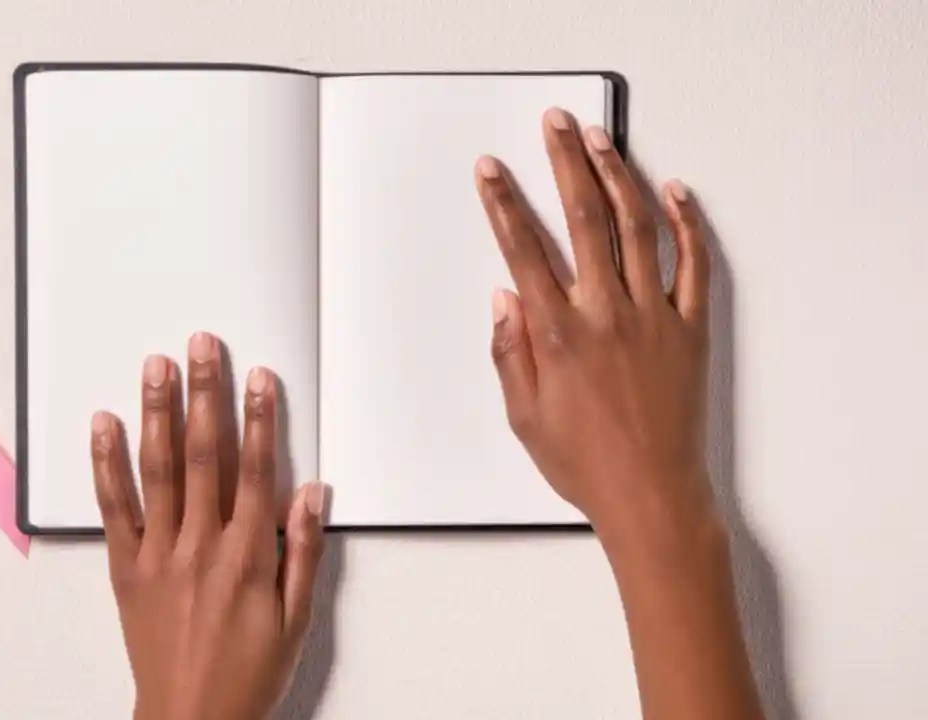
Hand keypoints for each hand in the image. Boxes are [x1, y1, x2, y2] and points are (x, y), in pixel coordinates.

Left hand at [90, 332, 326, 719]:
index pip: (255, 470)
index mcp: (246, 557)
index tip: (258, 378)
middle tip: (202, 347)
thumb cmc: (245, 675)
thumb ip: (302, 552)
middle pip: (203, 455)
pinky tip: (105, 426)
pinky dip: (107, 463)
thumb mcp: (295, 620)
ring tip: (156, 367)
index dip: (259, 419)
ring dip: (157, 412)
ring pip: (157, 470)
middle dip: (204, 394)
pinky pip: (114, 507)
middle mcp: (200, 547)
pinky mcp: (127, 567)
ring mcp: (158, 554)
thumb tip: (310, 494)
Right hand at [474, 108, 714, 547]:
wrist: (652, 495)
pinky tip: (674, 191)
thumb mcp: (523, 417)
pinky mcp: (690, 329)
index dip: (504, 203)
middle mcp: (606, 314)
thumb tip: (504, 297)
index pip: (524, 250)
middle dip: (563, 163)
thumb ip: (510, 352)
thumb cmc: (585, 464)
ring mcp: (653, 317)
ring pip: (636, 228)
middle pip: (582, 219)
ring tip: (600, 139)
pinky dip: (687, 223)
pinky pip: (694, 264)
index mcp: (559, 335)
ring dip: (616, 175)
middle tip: (553, 125)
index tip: (491, 170)